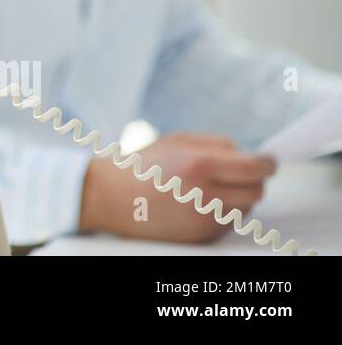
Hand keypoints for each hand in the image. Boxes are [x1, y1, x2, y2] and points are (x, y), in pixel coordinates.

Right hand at [79, 132, 275, 241]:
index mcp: (198, 164)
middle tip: (238, 173)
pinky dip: (222, 212)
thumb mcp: (177, 141)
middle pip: (257, 191)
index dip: (267, 164)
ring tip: (208, 188)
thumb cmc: (142, 166)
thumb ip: (217, 144)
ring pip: (245, 208)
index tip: (269, 161)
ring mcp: (203, 219)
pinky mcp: (200, 236)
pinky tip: (197, 203)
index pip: (256, 168)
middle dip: (252, 180)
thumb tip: (251, 154)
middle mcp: (204, 195)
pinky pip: (228, 223)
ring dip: (237, 197)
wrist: (110, 197)